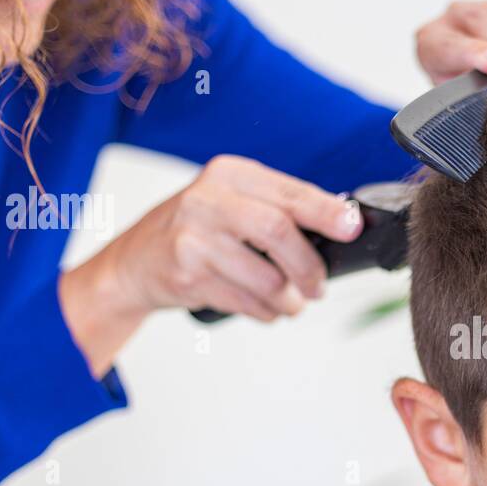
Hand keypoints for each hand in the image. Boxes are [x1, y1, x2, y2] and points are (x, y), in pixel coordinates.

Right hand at [59, 154, 359, 377]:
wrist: (134, 261)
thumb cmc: (197, 231)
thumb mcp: (233, 202)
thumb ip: (279, 208)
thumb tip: (341, 222)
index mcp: (231, 174)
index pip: (290, 193)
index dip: (327, 213)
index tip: (352, 228)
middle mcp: (209, 198)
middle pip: (279, 232)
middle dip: (309, 267)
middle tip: (319, 288)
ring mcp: (194, 235)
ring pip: (265, 275)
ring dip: (287, 299)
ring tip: (291, 303)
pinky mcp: (186, 272)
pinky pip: (244, 300)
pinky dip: (264, 311)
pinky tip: (264, 309)